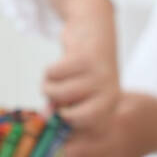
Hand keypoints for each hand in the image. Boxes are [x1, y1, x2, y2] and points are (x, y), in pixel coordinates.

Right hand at [42, 3, 118, 132]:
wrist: (95, 30)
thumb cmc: (85, 68)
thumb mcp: (80, 91)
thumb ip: (64, 106)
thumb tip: (46, 118)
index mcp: (109, 104)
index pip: (85, 127)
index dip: (67, 123)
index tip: (60, 112)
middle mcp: (108, 92)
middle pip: (71, 117)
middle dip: (57, 107)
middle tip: (56, 95)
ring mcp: (98, 76)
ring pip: (58, 93)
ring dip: (49, 86)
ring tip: (56, 78)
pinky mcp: (83, 58)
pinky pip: (53, 74)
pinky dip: (49, 71)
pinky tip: (61, 64)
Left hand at [61, 90, 156, 156]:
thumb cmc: (143, 107)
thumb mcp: (119, 97)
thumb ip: (93, 103)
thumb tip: (61, 109)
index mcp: (115, 121)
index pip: (77, 129)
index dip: (60, 126)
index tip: (53, 120)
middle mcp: (115, 144)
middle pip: (72, 151)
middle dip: (58, 143)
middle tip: (53, 134)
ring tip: (61, 145)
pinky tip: (72, 156)